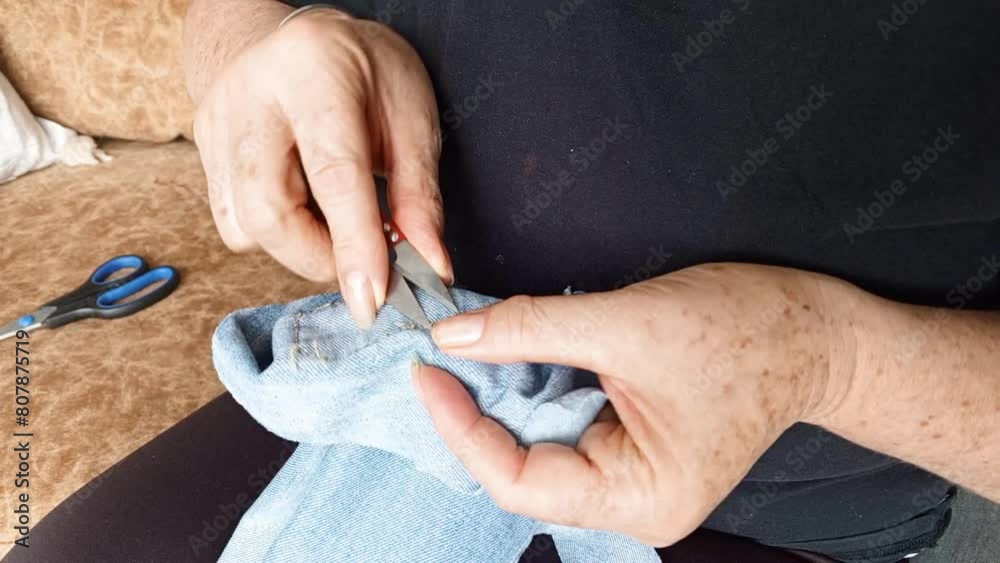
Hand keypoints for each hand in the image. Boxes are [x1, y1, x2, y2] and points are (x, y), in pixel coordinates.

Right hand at [193, 8, 449, 326]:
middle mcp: (252, 94)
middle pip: (269, 211)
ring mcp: (217, 121)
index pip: (334, 175)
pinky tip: (302, 207)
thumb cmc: (366, 76)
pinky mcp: (202, 147)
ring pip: (245, 226)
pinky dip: (274, 235)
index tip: (374, 300)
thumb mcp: (413, 118)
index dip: (355, 245)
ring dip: (298, 248)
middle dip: (320, 259)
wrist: (300, 41)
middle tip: (363, 263)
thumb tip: (430, 267)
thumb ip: (420, 196)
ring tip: (335, 222)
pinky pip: (231, 221)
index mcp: (316, 73)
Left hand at [413, 263, 857, 544]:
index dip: (462, 427)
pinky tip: (512, 352)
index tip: (427, 371)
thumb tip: (453, 336)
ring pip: (538, 441)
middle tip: (439, 351)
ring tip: (470, 346)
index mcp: (639, 497)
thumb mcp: (629, 323)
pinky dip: (532, 385)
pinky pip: (562, 422)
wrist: (815, 329)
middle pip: (522, 466)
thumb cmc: (745, 331)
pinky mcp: (629, 443)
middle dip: (477, 407)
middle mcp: (630, 501)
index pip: (518, 480)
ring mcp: (630, 474)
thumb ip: (531, 330)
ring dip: (502, 393)